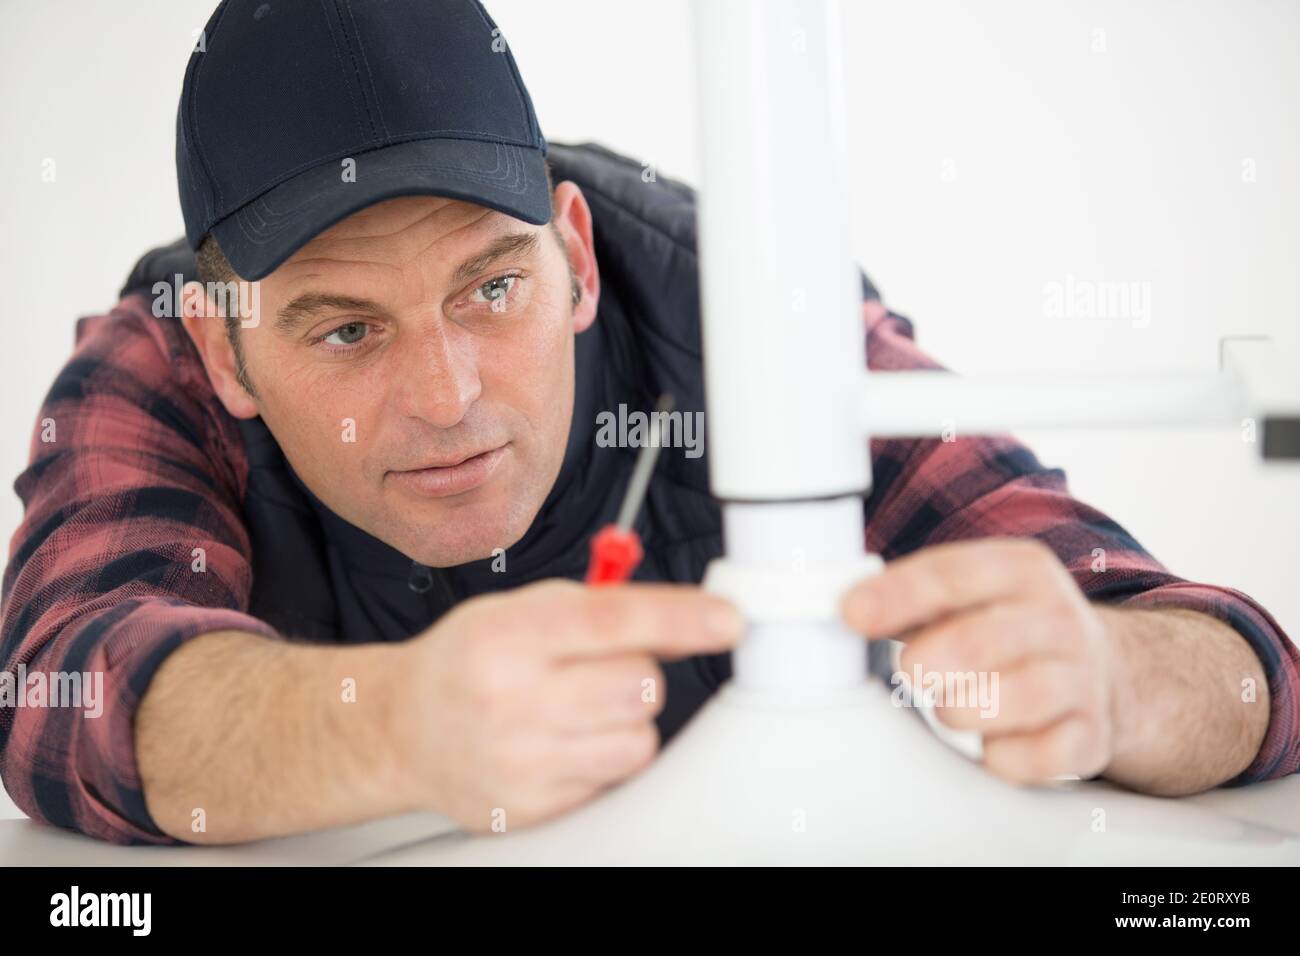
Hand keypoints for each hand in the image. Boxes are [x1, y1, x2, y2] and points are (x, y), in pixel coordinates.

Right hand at [403, 579, 744, 830]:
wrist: (402, 729)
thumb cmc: (471, 659)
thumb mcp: (521, 610)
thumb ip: (601, 608)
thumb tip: (691, 619)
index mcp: (506, 635)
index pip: (613, 622)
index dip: (681, 618)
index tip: (728, 619)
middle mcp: (510, 700)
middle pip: (639, 685)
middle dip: (641, 670)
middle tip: (605, 666)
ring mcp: (520, 762)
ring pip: (638, 738)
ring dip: (628, 718)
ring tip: (581, 706)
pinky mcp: (532, 808)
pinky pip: (614, 778)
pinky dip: (605, 755)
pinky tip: (563, 740)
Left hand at [840, 538, 1119, 784]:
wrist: (1105, 672)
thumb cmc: (1007, 630)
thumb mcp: (969, 594)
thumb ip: (906, 597)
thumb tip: (841, 608)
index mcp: (1021, 570)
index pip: (952, 574)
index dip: (896, 595)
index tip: (850, 614)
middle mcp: (1056, 618)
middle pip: (979, 642)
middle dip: (926, 663)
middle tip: (910, 670)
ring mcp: (1080, 678)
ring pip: (1013, 699)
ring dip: (959, 710)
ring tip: (950, 704)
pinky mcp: (1089, 736)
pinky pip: (1037, 758)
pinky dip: (1001, 757)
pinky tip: (991, 742)